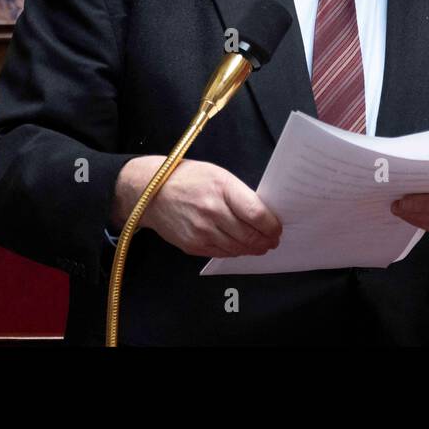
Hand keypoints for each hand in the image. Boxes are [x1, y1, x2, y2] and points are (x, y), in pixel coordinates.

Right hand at [114, 156, 281, 258]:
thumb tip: (262, 214)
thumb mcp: (218, 175)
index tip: (277, 228)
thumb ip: (239, 194)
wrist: (152, 193)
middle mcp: (213, 211)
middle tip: (273, 241)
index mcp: (223, 188)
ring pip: (237, 248)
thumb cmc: (188, 179)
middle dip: (266, 241)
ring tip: (260, 246)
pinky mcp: (193, 245)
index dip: (272, 226)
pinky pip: (221, 253)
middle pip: (249, 235)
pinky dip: (234, 251)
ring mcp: (202, 231)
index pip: (256, 214)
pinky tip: (240, 247)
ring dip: (252, 249)